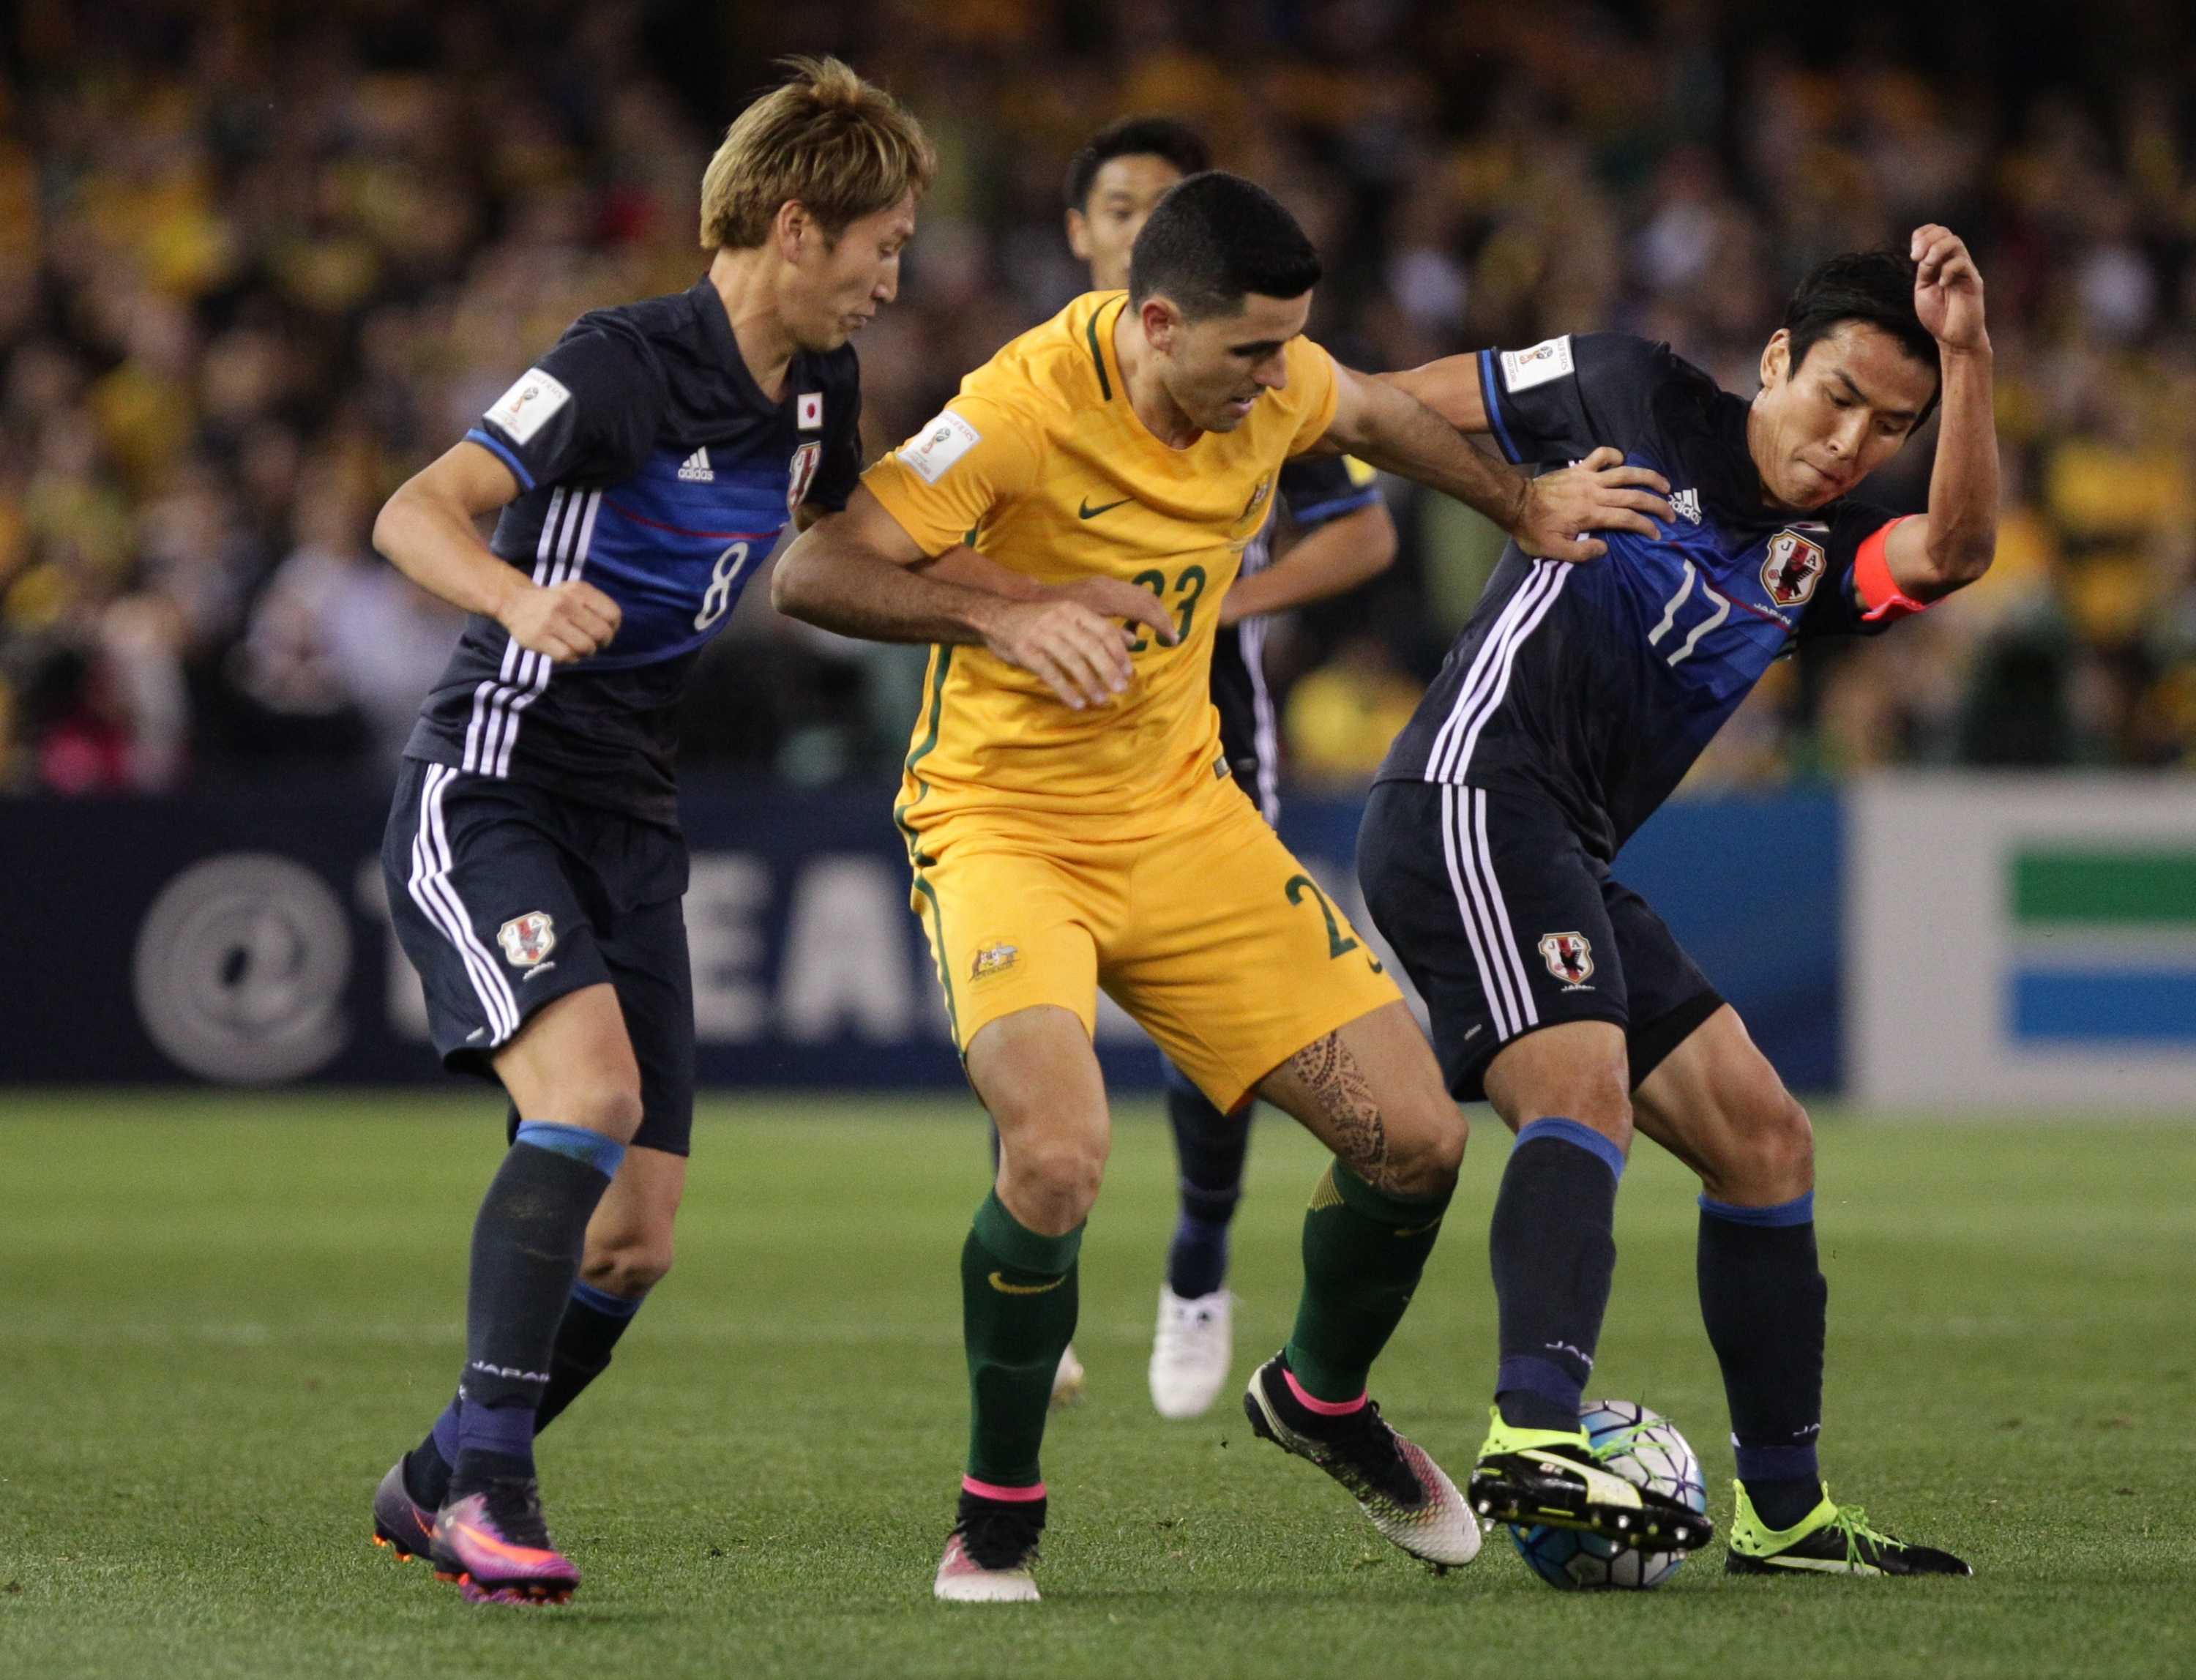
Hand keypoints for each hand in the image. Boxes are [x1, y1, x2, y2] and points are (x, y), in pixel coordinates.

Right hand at [498, 577, 621, 662]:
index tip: (605, 631)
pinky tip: (565, 652)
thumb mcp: (574, 592)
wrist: (514, 601)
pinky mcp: (538, 638)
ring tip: (577, 647)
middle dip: (601, 643)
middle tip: (593, 643)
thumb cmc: (553, 601)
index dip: (613, 628)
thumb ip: (596, 606)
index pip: (612, 614)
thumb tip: (612, 630)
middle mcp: (565, 603)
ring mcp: (550, 621)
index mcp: (578, 590)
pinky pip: (566, 656)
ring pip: (585, 647)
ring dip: (586, 652)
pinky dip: (571, 658)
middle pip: (601, 633)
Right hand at [981, 595, 1147, 709]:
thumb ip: (1099, 628)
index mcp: (1073, 610)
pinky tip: (1077, 703)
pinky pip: (1051, 674)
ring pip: (1072, 661)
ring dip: (1090, 683)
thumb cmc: (1038, 620)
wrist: (995, 615)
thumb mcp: (1069, 618)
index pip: (1103, 630)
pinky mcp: (1026, 651)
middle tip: (1121, 689)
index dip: (1118, 652)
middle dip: (1108, 670)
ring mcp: (1041, 635)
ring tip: (1101, 699)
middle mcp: (1059, 619)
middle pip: (1091, 647)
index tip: (1128, 671)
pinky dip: (1066, 690)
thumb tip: (1132, 640)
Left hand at [1055, 576, 1180, 646]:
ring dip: (1153, 611)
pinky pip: (1131, 593)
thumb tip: (1134, 641)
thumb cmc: (1053, 619)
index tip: (1173, 639)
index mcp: (1106, 597)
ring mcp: (1106, 583)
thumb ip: (1107, 635)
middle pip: (1147, 598)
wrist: (1035, 599)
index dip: (1162, 623)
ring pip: (1140, 593)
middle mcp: (1109, 586)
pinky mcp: (1102, 585)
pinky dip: (1141, 607)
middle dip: (1162, 617)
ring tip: (1161, 630)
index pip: (1145, 607)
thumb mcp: (1079, 631)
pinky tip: (1139, 623)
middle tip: (1172, 635)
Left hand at [1510, 447, 1672, 560]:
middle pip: (1634, 496)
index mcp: (1592, 515)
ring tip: (1665, 484)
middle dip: (1657, 504)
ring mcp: (1588, 478)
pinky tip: (1622, 461)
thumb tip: (1605, 549)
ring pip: (1625, 472)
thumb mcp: (1554, 551)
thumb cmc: (1533, 530)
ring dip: (1648, 477)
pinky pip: (1600, 455)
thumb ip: (1581, 553)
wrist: (1516, 504)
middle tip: (1671, 514)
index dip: (1646, 526)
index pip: (1628, 519)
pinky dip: (1614, 455)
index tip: (1657, 534)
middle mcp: (1595, 493)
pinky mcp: (1579, 469)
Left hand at [1912, 224, 1987, 353]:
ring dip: (1936, 251)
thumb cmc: (1938, 315)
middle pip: (1945, 233)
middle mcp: (1954, 261)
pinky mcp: (1973, 281)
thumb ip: (1924, 270)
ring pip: (1955, 242)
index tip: (1913, 254)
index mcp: (1940, 262)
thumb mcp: (1923, 289)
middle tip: (1916, 258)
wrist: (1953, 337)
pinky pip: (1962, 264)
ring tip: (1928, 268)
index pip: (1936, 232)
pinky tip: (1941, 284)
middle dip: (1927, 241)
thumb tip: (1923, 253)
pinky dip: (1948, 270)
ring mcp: (1965, 270)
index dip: (1922, 234)